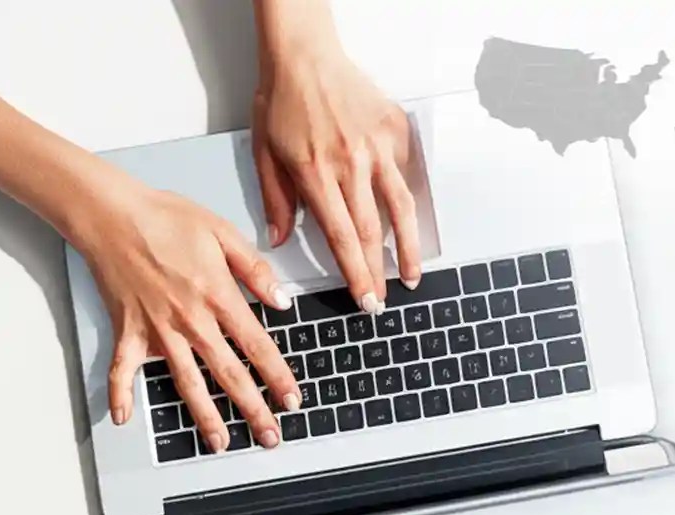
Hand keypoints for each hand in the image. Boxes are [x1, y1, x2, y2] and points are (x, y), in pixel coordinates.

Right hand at [73, 175, 299, 451]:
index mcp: (218, 297)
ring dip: (204, 416)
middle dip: (253, 408)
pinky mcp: (128, 329)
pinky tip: (124, 417)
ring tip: (220, 443)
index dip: (278, 377)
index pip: (257, 347)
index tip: (293, 400)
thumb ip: (256, 270)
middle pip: (228, 374)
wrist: (112, 213)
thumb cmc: (166, 218)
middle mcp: (191, 321)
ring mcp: (157, 329)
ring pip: (186, 382)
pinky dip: (120, 393)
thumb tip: (282, 301)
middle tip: (270, 436)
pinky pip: (122, 368)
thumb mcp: (224, 233)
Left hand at [252, 45, 420, 314]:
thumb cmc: (280, 100)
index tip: (366, 298)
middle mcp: (350, 163)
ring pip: (400, 208)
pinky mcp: (394, 132)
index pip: (341, 236)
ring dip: (407, 247)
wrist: (304, 54)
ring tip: (410, 275)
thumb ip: (276, 199)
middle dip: (379, 272)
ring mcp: (377, 147)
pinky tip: (404, 218)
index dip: (356, 273)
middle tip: (383, 299)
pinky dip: (404, 198)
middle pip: (372, 231)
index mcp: (315, 173)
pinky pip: (403, 173)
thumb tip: (280, 240)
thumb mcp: (264, 152)